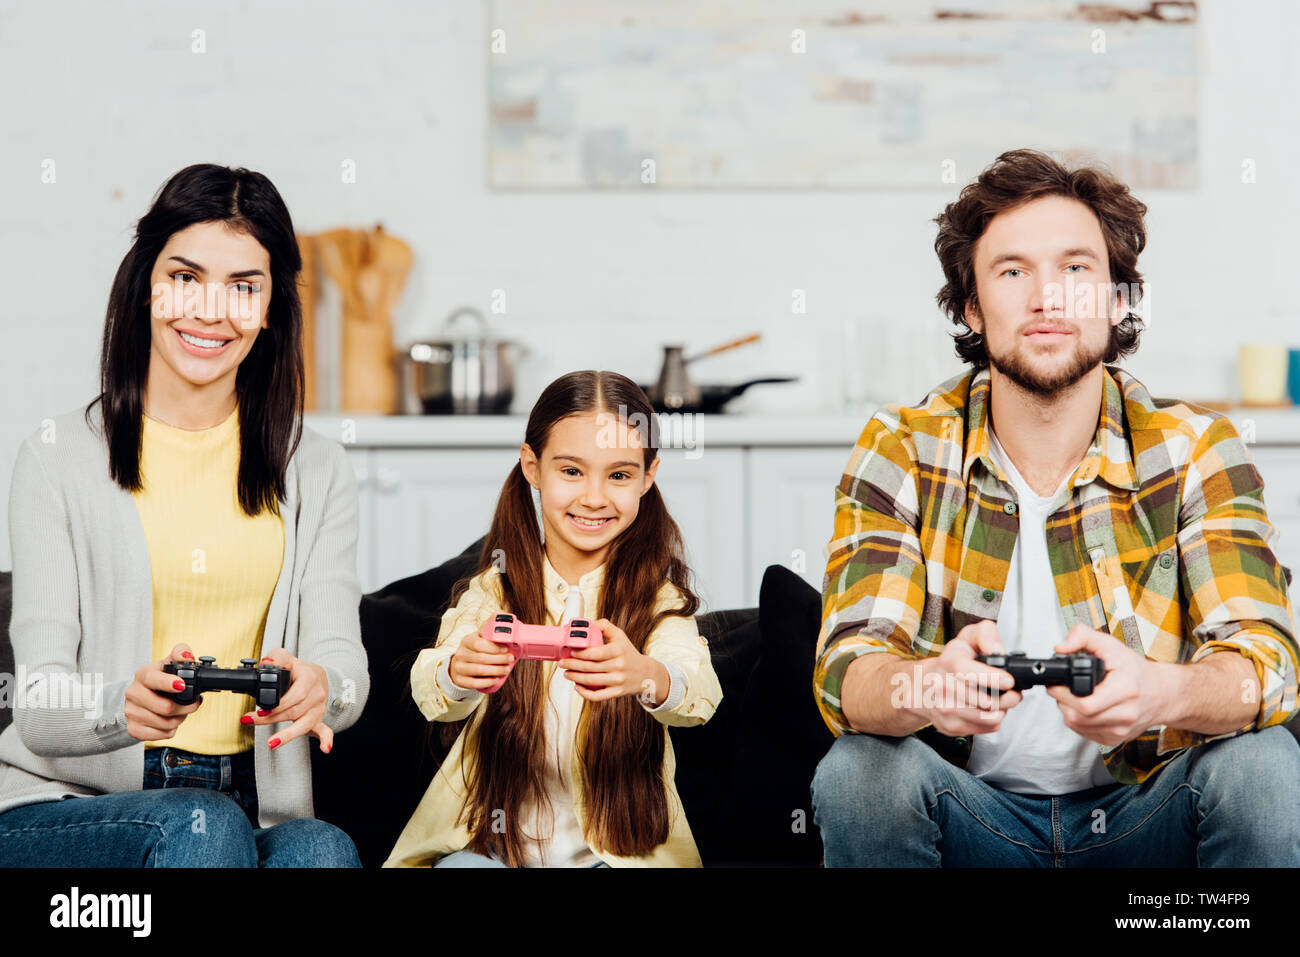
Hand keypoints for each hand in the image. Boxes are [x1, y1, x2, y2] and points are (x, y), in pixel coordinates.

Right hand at [124, 643, 202, 741]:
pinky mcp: (133, 728)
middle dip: (186, 707)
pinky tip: (169, 721)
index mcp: (143, 675)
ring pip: (166, 723)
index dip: (168, 683)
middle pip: (165, 707)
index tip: (182, 685)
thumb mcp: (167, 664)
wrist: (136, 698)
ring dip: (179, 718)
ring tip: (179, 711)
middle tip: (192, 703)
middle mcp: (134, 694)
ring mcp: (131, 712)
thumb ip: (180, 654)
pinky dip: (171, 730)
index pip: (152, 679)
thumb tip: (186, 655)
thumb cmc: (156, 681)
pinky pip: (161, 735)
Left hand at [242, 648, 332, 752]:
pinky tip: (325, 748)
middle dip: (272, 718)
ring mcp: (318, 709)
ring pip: (304, 724)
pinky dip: (326, 739)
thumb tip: (266, 663)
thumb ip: (276, 658)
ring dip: (288, 735)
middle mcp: (317, 695)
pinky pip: (325, 730)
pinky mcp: (318, 719)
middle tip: (252, 719)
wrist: (317, 676)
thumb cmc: (298, 670)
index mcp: (309, 679)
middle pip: (295, 711)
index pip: (295, 694)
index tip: (261, 709)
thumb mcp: (287, 658)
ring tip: (272, 743)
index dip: (278, 704)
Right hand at [447, 612, 514, 691]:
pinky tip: (496, 680)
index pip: (479, 643)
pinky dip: (487, 682)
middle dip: (499, 659)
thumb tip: (501, 613)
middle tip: (510, 659)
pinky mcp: (460, 680)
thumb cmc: (475, 649)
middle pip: (481, 658)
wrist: (460, 664)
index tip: (506, 648)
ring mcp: (459, 667)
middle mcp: (461, 653)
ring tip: (506, 669)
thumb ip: (489, 626)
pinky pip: (474, 683)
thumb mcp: (480, 636)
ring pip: (478, 670)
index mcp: (467, 640)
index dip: (493, 647)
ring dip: (495, 670)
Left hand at [560, 619, 666, 703]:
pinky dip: (585, 693)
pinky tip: (577, 687)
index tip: (570, 651)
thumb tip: (587, 623)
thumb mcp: (620, 636)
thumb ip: (604, 626)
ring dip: (574, 678)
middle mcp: (619, 666)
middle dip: (572, 665)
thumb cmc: (629, 653)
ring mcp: (618, 680)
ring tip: (566, 673)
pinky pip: (598, 696)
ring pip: (591, 681)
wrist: (647, 673)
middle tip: (562, 663)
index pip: (595, 652)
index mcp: (618, 650)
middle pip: (589, 667)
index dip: (580, 653)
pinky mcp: (617, 692)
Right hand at [914, 621, 1022, 736]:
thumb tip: (996, 649)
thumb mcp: (966, 638)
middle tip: (1011, 691)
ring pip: (989, 717)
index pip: (966, 672)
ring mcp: (946, 710)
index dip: (991, 678)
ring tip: (1000, 699)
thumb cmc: (950, 663)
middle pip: (984, 701)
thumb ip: (985, 634)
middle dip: (1007, 697)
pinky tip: (988, 708)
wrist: (923, 686)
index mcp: (947, 662)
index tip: (1008, 680)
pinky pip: (987, 727)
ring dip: (1002, 709)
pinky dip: (994, 719)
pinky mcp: (952, 726)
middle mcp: (943, 688)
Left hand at [1046, 624, 1165, 746]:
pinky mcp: (1116, 738)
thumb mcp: (1111, 645)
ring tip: (1072, 696)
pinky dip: (1077, 721)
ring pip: (1077, 726)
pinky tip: (1081, 708)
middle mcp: (1126, 714)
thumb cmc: (1135, 670)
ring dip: (1067, 711)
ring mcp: (1121, 730)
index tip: (1057, 684)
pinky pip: (1084, 733)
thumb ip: (1082, 637)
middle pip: (1077, 716)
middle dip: (1062, 701)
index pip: (1084, 704)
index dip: (1063, 694)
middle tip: (1061, 689)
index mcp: (1125, 690)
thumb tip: (1060, 648)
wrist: (1161, 692)